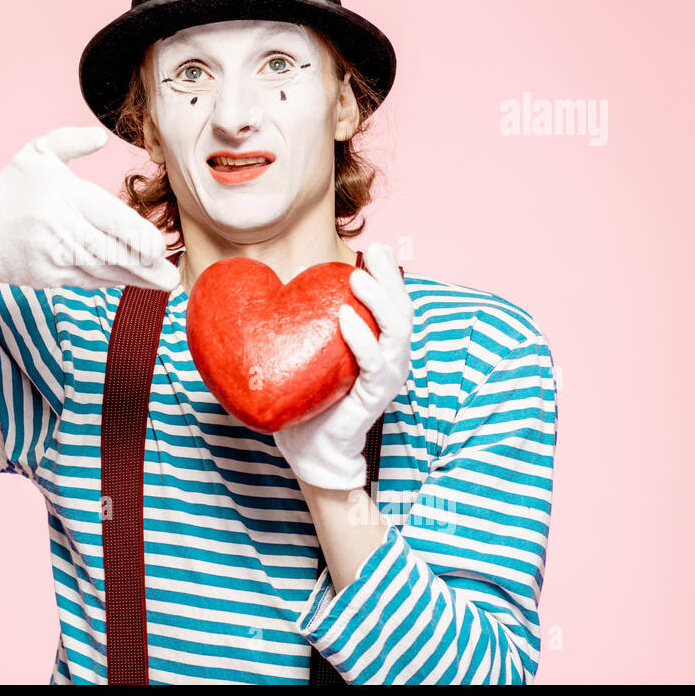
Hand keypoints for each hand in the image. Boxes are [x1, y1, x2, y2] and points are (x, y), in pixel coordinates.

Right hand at [0, 125, 181, 294]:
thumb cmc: (12, 189)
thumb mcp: (36, 153)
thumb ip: (70, 141)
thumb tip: (100, 137)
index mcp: (63, 194)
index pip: (107, 217)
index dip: (135, 235)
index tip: (159, 247)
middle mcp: (60, 227)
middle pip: (110, 250)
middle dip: (144, 265)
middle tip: (172, 274)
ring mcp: (54, 256)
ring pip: (103, 270)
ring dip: (136, 279)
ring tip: (164, 283)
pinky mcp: (49, 277)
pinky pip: (88, 281)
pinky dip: (112, 282)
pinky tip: (134, 281)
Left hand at [272, 243, 413, 489]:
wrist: (311, 449)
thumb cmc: (310, 397)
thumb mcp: (312, 349)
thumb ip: (309, 315)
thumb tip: (291, 272)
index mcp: (381, 345)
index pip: (394, 303)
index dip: (388, 274)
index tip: (374, 247)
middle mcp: (392, 359)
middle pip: (403, 310)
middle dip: (390, 278)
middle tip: (372, 252)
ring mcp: (387, 378)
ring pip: (397, 332)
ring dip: (378, 302)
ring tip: (357, 278)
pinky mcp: (373, 397)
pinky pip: (374, 365)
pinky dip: (362, 339)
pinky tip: (344, 319)